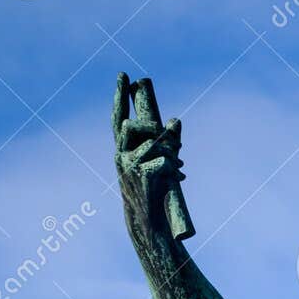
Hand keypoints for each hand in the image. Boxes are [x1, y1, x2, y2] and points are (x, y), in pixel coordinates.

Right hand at [112, 73, 186, 241]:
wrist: (150, 224)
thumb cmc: (154, 192)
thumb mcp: (160, 163)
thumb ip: (166, 141)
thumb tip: (175, 119)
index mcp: (123, 149)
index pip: (118, 118)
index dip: (119, 96)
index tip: (123, 74)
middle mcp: (121, 155)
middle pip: (130, 125)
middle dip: (152, 128)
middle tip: (170, 137)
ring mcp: (128, 167)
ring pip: (151, 143)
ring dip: (170, 151)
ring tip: (180, 162)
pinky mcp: (140, 178)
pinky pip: (161, 162)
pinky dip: (174, 168)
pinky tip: (180, 177)